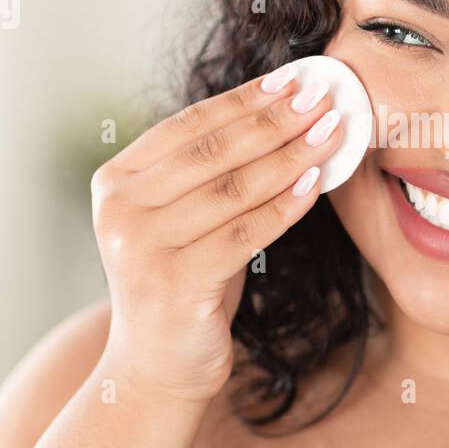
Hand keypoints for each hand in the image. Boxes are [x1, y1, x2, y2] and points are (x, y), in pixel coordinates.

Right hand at [90, 63, 341, 402]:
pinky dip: (286, 205)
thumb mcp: (188, 219)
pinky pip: (245, 233)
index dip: (244, 99)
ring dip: (290, 156)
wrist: (158, 368)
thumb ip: (215, 173)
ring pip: (233, 189)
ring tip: (331, 133)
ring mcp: (142, 248)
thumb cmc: (184, 282)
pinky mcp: (174, 284)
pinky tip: (316, 184)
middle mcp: (120, 210)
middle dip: (275, 120)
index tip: (293, 79)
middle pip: (213, 152)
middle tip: (323, 97)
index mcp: (116, 182)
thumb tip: (287, 114)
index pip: (189, 126)